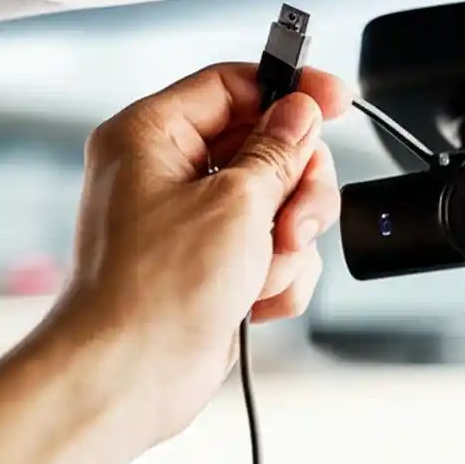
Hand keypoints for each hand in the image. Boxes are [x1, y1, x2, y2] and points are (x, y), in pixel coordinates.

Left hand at [46, 62, 350, 444]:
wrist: (129, 379)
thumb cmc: (153, 291)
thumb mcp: (235, 203)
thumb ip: (277, 150)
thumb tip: (300, 114)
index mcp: (152, 135)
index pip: (233, 84)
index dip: (289, 90)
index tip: (335, 101)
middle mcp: (166, 172)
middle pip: (266, 145)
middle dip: (295, 187)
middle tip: (297, 219)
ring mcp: (191, 220)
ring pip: (278, 201)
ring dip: (286, 242)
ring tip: (262, 270)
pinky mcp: (212, 264)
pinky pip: (271, 249)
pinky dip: (275, 275)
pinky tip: (253, 300)